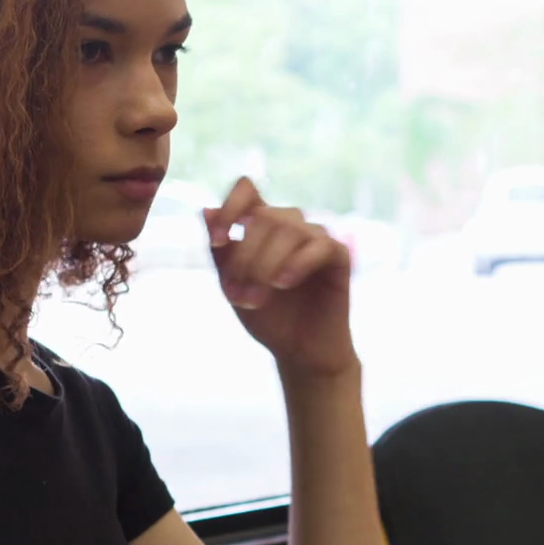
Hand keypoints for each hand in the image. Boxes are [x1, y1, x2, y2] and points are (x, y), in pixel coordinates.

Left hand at [205, 177, 355, 378]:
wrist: (301, 353)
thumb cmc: (268, 318)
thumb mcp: (233, 286)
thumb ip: (221, 252)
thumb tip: (205, 210)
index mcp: (263, 226)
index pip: (247, 191)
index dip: (230, 208)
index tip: (217, 240)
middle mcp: (291, 225)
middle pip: (265, 216)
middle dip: (245, 256)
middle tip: (237, 296)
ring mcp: (316, 238)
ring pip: (290, 229)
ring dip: (266, 264)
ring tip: (257, 298)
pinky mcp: (339, 256)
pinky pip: (320, 245)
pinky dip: (298, 263)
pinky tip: (283, 284)